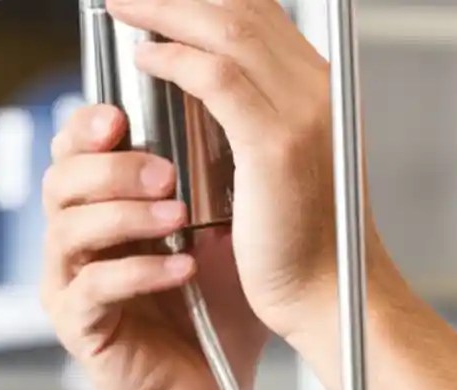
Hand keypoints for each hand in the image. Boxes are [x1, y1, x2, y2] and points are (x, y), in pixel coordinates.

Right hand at [40, 104, 269, 389]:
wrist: (214, 388)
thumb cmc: (215, 310)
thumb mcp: (223, 234)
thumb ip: (216, 184)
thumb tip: (236, 124)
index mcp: (104, 206)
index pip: (74, 149)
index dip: (89, 126)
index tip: (123, 116)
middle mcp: (78, 241)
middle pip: (61, 181)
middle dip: (111, 169)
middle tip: (165, 173)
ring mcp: (72, 284)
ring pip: (69, 230)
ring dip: (125, 216)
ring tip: (178, 218)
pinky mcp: (81, 327)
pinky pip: (93, 288)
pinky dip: (138, 272)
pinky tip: (180, 269)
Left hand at [107, 0, 390, 341]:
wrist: (330, 293)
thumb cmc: (307, 242)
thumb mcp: (291, 164)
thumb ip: (263, 118)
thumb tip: (214, 89)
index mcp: (324, 92)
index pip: (264, 15)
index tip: (167, 2)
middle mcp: (319, 91)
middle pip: (244, 8)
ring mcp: (302, 114)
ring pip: (227, 29)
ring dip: (166, 13)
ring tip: (127, 12)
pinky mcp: (274, 145)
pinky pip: (214, 78)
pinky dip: (175, 60)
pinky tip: (148, 60)